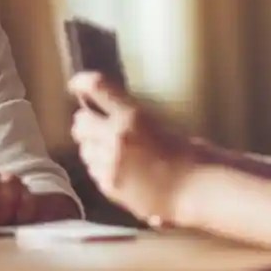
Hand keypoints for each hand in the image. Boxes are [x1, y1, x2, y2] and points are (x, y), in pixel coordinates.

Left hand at [69, 72, 195, 225]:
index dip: (81, 82)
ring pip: (83, 149)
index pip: (96, 87)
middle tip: (96, 128)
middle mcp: (116, 136)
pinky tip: (120, 171)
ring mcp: (110, 162)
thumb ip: (125, 116)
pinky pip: (92, 170)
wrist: (195, 188)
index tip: (75, 84)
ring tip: (114, 154)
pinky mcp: (108, 184)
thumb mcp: (155, 124)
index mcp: (132, 115)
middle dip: (86, 124)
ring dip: (92, 148)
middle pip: (79, 121)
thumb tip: (99, 109)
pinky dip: (100, 169)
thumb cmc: (183, 154)